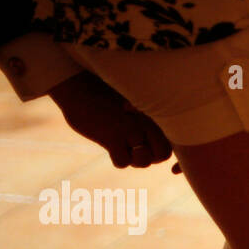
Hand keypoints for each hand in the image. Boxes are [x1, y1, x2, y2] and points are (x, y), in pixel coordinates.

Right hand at [47, 72, 172, 168]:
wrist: (78, 86)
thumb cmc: (105, 94)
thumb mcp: (132, 103)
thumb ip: (147, 120)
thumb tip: (151, 140)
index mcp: (153, 113)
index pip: (170, 142)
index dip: (159, 151)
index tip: (143, 145)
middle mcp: (145, 121)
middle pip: (162, 155)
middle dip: (150, 158)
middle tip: (133, 149)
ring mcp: (129, 129)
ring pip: (144, 161)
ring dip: (133, 160)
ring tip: (122, 148)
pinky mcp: (112, 136)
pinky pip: (123, 162)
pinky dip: (118, 159)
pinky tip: (110, 148)